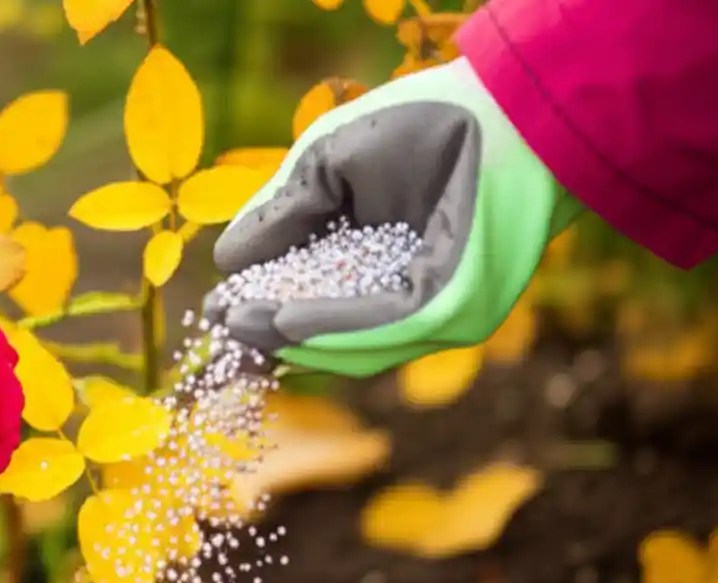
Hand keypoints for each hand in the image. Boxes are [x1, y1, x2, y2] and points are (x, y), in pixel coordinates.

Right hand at [207, 58, 582, 376]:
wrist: (499, 107)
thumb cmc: (418, 123)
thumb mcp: (327, 167)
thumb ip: (282, 215)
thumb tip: (227, 259)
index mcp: (372, 263)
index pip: (311, 299)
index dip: (263, 308)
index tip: (218, 310)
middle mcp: (402, 296)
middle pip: (325, 333)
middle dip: (268, 336)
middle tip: (218, 330)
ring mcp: (429, 309)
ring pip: (349, 340)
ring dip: (288, 336)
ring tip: (236, 326)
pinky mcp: (454, 306)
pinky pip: (381, 325)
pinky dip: (329, 326)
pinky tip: (280, 321)